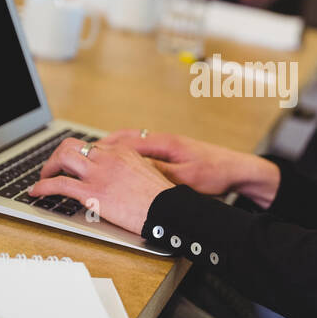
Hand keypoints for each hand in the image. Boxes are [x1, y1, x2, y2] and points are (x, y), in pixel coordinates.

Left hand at [28, 137, 172, 235]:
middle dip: (57, 156)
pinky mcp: (92, 193)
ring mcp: (98, 174)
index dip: (77, 155)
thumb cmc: (161, 199)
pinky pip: (58, 184)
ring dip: (48, 166)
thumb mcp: (146, 173)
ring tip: (43, 178)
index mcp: (121, 151)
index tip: (73, 164)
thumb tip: (117, 175)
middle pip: (72, 145)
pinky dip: (42, 186)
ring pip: (62, 157)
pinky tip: (36, 192)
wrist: (167, 211)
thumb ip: (128, 168)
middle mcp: (107, 157)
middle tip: (53, 168)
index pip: (91, 145)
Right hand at [100, 129, 279, 206]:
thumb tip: (135, 171)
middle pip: (124, 139)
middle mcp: (162, 140)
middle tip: (80, 154)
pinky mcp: (169, 151)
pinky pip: (139, 148)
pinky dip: (124, 153)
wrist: (236, 169)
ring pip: (130, 143)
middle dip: (101, 146)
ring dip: (111, 149)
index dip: (104, 149)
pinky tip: (117, 164)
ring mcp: (165, 144)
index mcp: (164, 144)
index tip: (86, 155)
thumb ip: (160, 174)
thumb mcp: (186, 178)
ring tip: (91, 158)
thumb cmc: (215, 173)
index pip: (126, 142)